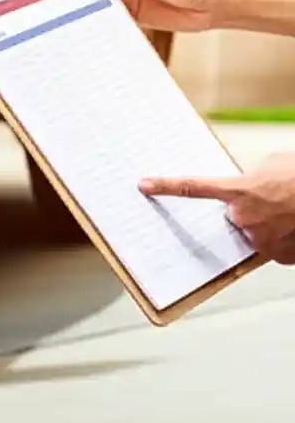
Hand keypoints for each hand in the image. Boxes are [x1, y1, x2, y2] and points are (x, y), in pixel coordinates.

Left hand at [138, 152, 294, 263]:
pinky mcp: (279, 256)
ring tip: (291, 211)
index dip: (166, 186)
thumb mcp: (273, 165)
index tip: (143, 185)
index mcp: (238, 191)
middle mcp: (242, 218)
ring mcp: (260, 240)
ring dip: (269, 224)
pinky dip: (284, 239)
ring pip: (254, 232)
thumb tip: (244, 189)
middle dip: (248, 208)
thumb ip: (250, 179)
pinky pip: (274, 247)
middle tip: (274, 199)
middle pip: (233, 216)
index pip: (192, 188)